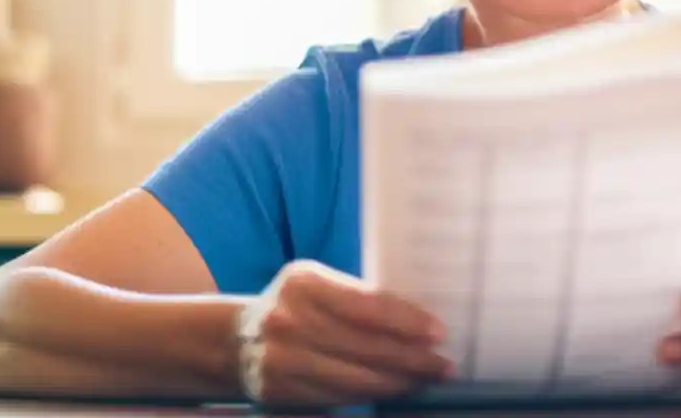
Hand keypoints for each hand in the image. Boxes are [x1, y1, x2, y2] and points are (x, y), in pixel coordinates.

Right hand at [236, 260, 452, 408]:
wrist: (236, 339)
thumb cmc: (297, 306)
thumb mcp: (321, 285)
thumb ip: (360, 298)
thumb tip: (419, 321)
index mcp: (304, 283)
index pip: (367, 304)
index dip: (407, 321)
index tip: (438, 333)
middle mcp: (288, 319)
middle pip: (366, 345)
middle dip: (412, 358)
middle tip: (444, 364)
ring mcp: (280, 359)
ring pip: (355, 377)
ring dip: (399, 381)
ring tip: (426, 379)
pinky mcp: (280, 391)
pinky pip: (338, 397)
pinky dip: (372, 394)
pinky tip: (395, 389)